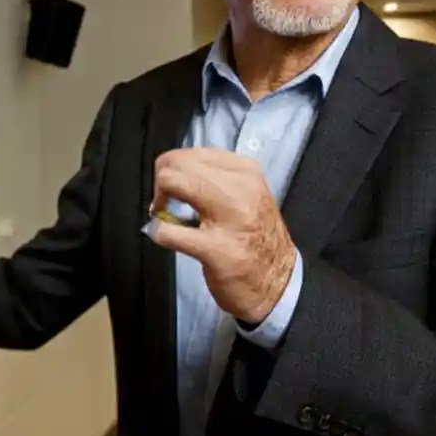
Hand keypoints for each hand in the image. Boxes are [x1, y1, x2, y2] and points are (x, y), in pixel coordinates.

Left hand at [146, 148, 295, 325]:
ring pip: (173, 184)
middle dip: (161, 182)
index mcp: (246, 171)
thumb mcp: (247, 195)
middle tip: (163, 203)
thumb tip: (176, 169)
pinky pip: (169, 232)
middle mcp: (241, 189)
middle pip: (178, 164)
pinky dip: (158, 232)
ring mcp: (230, 218)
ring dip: (159, 201)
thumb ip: (216, 178)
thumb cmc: (255, 238)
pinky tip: (163, 236)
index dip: (173, 167)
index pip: (193, 152)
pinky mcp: (217, 249)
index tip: (174, 187)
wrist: (277, 283)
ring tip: (164, 217)